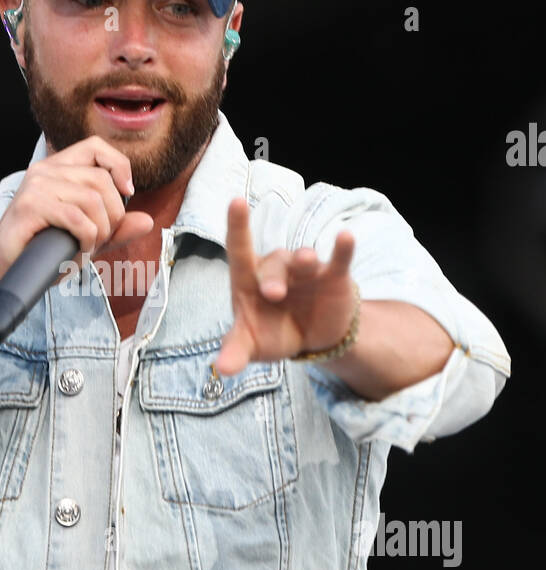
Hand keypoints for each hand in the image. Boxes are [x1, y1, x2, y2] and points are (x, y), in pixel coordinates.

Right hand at [0, 135, 154, 292]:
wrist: (5, 270)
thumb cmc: (43, 249)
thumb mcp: (87, 236)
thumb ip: (116, 229)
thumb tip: (147, 221)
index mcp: (58, 168)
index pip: (96, 147)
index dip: (119, 166)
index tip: (127, 194)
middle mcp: (45, 171)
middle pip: (101, 180)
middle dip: (113, 215)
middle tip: (102, 239)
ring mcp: (36, 186)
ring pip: (92, 200)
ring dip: (100, 231)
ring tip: (88, 248)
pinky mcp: (29, 207)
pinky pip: (76, 218)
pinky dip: (86, 239)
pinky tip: (79, 250)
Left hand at [215, 198, 357, 373]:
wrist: (311, 339)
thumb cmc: (272, 332)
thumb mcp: (252, 345)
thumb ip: (236, 352)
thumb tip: (222, 369)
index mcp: (250, 280)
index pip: (239, 249)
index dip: (237, 225)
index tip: (236, 201)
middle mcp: (277, 269)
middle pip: (273, 266)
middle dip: (273, 277)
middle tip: (273, 293)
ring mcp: (306, 271)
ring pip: (304, 260)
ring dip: (305, 261)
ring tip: (308, 262)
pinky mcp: (333, 277)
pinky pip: (339, 259)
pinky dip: (342, 248)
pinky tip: (346, 237)